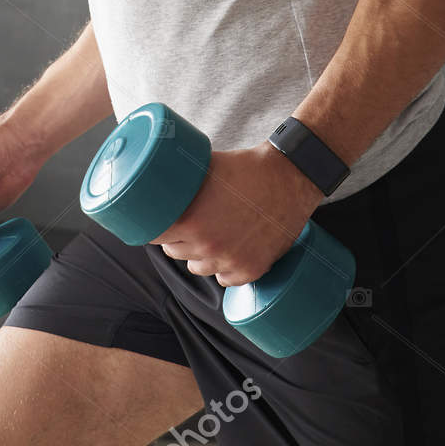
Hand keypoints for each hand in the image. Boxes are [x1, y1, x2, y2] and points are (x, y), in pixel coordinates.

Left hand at [151, 141, 325, 285]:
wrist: (291, 176)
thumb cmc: (248, 167)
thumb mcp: (208, 166)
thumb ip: (184, 180)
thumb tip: (159, 178)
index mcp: (191, 222)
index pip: (155, 236)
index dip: (153, 228)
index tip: (156, 222)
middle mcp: (208, 246)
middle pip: (176, 253)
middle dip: (176, 240)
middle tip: (185, 225)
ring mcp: (231, 261)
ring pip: (199, 268)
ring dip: (198, 256)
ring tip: (207, 238)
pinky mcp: (253, 268)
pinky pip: (227, 279)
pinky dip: (224, 269)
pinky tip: (225, 255)